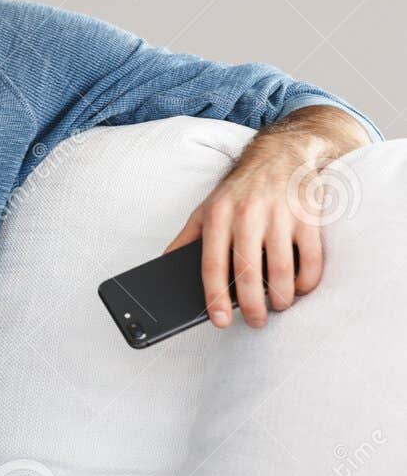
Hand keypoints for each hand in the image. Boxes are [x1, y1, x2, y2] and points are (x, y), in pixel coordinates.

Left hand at [162, 149, 325, 329]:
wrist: (281, 154)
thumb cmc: (241, 190)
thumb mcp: (207, 207)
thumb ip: (186, 238)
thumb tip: (164, 265)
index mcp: (218, 215)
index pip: (212, 264)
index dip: (215, 297)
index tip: (220, 320)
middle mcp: (247, 214)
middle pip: (248, 274)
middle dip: (252, 307)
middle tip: (256, 320)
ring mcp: (280, 215)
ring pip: (281, 272)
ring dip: (281, 298)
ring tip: (278, 305)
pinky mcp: (308, 217)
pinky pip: (310, 260)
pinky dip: (307, 282)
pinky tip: (300, 287)